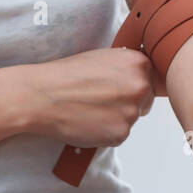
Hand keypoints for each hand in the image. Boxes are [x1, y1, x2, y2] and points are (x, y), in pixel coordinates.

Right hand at [21, 48, 157, 147]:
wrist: (42, 95)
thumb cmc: (68, 75)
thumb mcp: (103, 58)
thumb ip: (127, 67)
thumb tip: (144, 78)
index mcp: (138, 63)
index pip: (150, 79)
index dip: (132, 85)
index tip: (115, 87)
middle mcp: (140, 86)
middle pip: (145, 101)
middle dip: (127, 102)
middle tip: (100, 100)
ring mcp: (132, 111)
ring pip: (131, 119)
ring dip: (115, 118)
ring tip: (90, 109)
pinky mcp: (120, 133)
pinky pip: (120, 135)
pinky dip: (106, 132)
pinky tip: (88, 121)